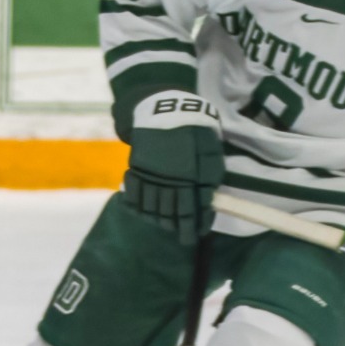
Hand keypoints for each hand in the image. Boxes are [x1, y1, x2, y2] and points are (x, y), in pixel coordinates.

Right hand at [123, 121, 223, 244]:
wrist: (165, 109)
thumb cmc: (195, 130)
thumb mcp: (211, 150)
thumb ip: (210, 177)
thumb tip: (209, 202)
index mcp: (189, 177)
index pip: (192, 210)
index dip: (194, 225)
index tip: (197, 236)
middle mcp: (168, 180)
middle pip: (171, 213)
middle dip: (178, 227)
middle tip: (184, 237)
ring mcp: (149, 176)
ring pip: (152, 207)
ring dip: (159, 220)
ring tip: (165, 226)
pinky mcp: (136, 169)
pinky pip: (133, 195)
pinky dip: (136, 206)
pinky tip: (142, 212)